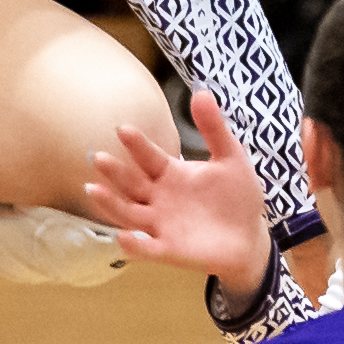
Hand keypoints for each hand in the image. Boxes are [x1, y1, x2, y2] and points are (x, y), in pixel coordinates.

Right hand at [85, 90, 275, 286]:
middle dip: (114, 172)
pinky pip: (147, 249)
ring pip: (128, 213)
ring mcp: (160, 224)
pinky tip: (124, 238)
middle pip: (131, 184)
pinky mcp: (169, 250)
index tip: (123, 129)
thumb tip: (202, 92)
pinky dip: (135, 245)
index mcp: (170, 173)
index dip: (137, 145)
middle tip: (98, 158)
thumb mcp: (230, 159)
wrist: (250, 237)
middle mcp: (158, 198)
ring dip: (111, 204)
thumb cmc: (236, 197)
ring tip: (94, 191)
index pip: (148, 156)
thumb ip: (214, 129)